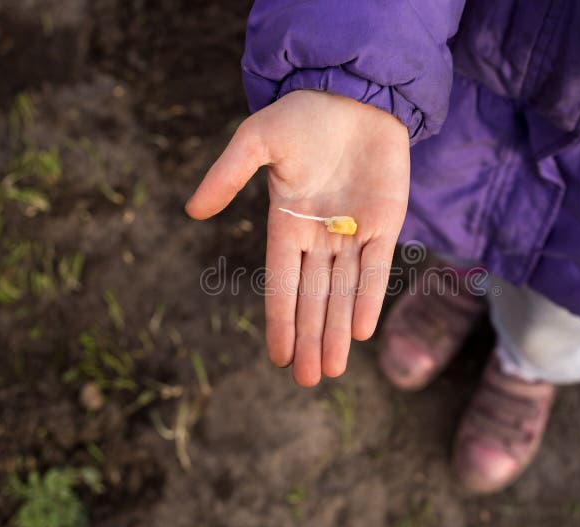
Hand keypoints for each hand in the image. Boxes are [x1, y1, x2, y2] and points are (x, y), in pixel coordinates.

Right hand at [186, 90, 409, 385]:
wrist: (355, 92)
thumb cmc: (302, 114)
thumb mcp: (256, 140)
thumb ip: (227, 175)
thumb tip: (192, 212)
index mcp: (286, 223)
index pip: (281, 282)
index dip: (279, 320)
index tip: (276, 357)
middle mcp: (320, 236)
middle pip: (313, 297)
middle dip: (309, 338)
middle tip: (306, 380)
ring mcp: (354, 232)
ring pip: (344, 291)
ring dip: (336, 330)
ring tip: (330, 370)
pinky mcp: (387, 222)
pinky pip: (376, 268)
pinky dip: (369, 298)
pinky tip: (359, 332)